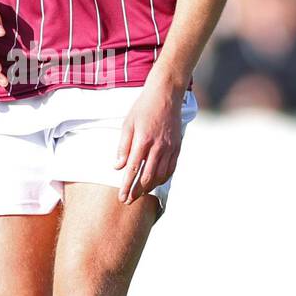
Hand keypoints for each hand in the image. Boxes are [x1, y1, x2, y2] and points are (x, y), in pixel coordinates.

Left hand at [114, 75, 184, 203]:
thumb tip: (118, 167)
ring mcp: (170, 147)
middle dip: (137, 191)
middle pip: (147, 176)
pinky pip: (171, 168)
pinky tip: (156, 182)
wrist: (166, 94)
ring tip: (140, 193)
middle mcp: (158, 146)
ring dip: (150, 187)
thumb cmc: (143, 107)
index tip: (122, 197)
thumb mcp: (127, 123)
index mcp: (143, 140)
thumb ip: (123, 146)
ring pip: (161, 175)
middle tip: (128, 200)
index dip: (127, 186)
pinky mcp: (177, 146)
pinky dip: (163, 178)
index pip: (133, 169)